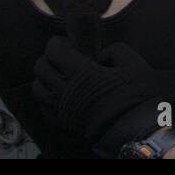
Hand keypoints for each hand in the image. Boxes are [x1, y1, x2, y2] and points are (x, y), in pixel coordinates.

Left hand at [32, 37, 162, 157]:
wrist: (135, 131)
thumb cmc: (137, 98)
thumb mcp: (134, 64)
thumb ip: (115, 50)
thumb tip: (102, 55)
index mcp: (82, 72)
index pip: (53, 50)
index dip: (57, 43)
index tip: (68, 43)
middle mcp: (66, 90)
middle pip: (40, 68)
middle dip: (49, 58)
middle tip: (63, 58)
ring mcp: (62, 109)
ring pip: (37, 88)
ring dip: (44, 79)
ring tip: (59, 76)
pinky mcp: (63, 124)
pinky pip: (43, 107)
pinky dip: (47, 98)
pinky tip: (61, 94)